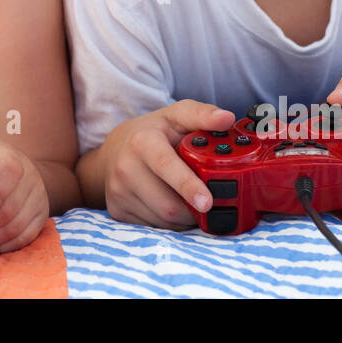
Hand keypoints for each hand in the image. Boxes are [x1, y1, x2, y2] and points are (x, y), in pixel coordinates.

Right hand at [97, 100, 236, 229]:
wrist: (114, 150)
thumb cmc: (154, 132)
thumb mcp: (176, 116)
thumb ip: (203, 115)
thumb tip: (227, 118)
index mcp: (143, 141)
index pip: (166, 166)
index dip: (187, 186)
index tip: (206, 203)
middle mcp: (126, 167)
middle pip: (169, 204)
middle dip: (194, 209)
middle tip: (208, 200)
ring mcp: (118, 192)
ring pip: (163, 221)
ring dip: (183, 218)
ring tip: (188, 201)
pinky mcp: (116, 210)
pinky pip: (153, 228)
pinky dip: (169, 223)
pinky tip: (171, 205)